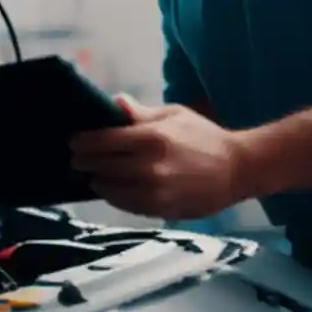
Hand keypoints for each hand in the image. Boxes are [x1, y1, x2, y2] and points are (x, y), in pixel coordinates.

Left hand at [70, 94, 248, 219]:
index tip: (73, 142)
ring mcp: (154, 192)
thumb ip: (141, 114)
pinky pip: (127, 205)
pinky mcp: (160, 210)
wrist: (238, 169)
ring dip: (98, 182)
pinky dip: (116, 197)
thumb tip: (115, 102)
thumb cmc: (204, 136)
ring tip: (93, 176)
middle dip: (85, 162)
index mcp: (152, 138)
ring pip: (110, 190)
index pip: (104, 141)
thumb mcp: (174, 115)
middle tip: (77, 160)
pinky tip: (113, 190)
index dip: (83, 142)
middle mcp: (149, 167)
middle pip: (102, 166)